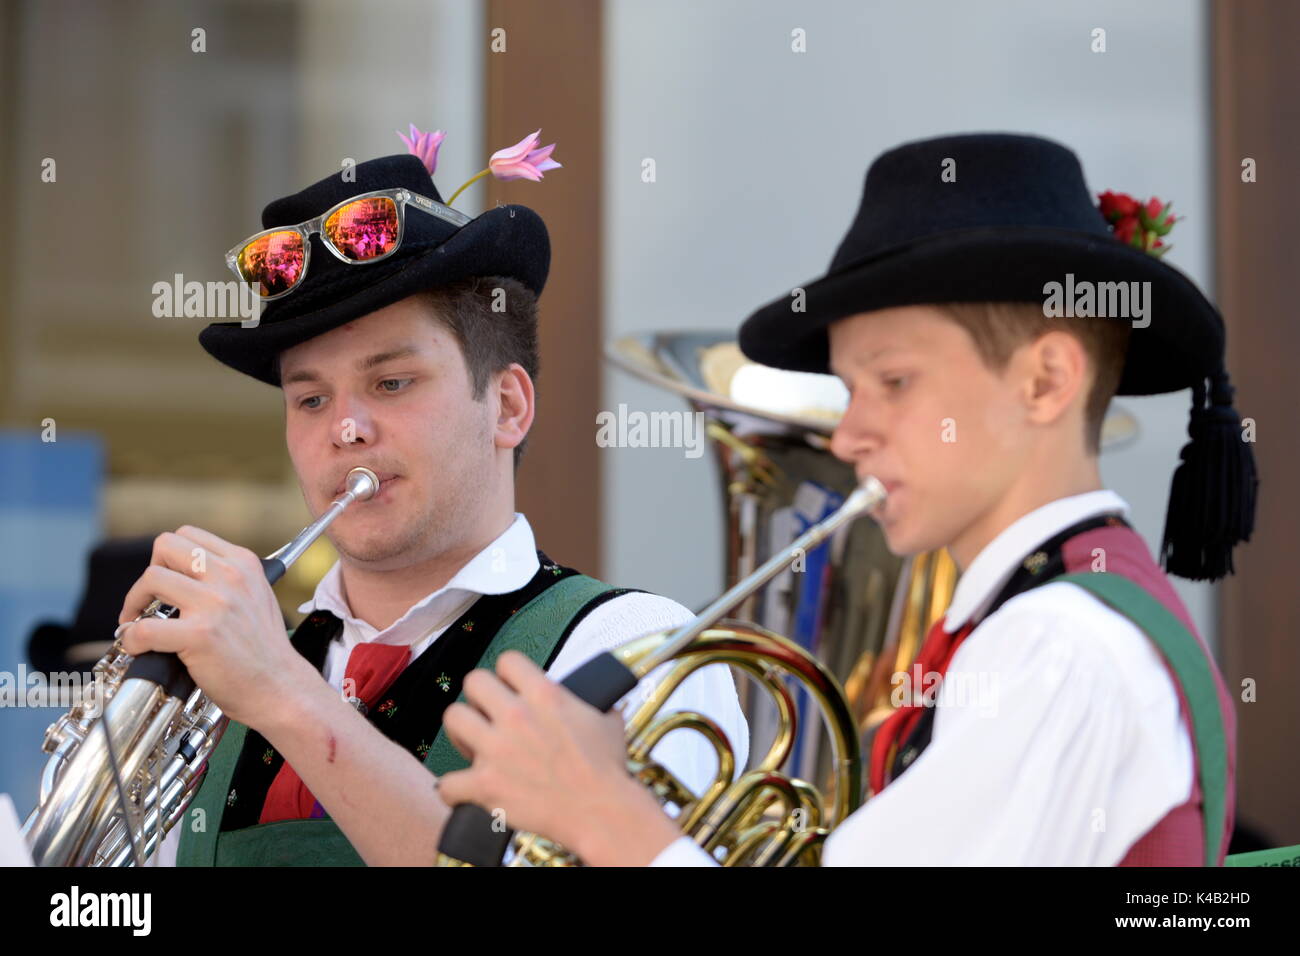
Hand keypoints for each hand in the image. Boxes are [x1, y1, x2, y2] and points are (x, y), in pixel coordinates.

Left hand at [115, 525, 312, 726]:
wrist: (280, 687)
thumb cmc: (265, 650)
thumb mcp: (256, 596)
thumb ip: (227, 578)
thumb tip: (183, 574)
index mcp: (244, 563)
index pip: (188, 534)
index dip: (167, 557)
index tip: (165, 580)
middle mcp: (231, 577)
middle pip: (166, 546)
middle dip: (149, 574)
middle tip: (149, 601)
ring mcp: (215, 604)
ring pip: (151, 579)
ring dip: (134, 604)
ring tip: (139, 624)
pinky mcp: (200, 635)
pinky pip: (144, 628)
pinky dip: (131, 640)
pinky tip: (139, 648)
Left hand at [438, 651, 680, 864]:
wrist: (601, 812)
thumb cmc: (606, 769)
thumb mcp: (608, 720)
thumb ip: (593, 703)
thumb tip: (598, 699)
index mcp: (544, 694)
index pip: (507, 660)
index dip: (509, 674)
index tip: (512, 688)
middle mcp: (516, 716)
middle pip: (473, 681)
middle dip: (480, 697)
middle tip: (489, 715)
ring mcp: (496, 750)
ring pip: (453, 719)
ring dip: (461, 732)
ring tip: (474, 745)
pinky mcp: (485, 785)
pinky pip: (447, 783)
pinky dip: (454, 789)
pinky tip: (466, 790)